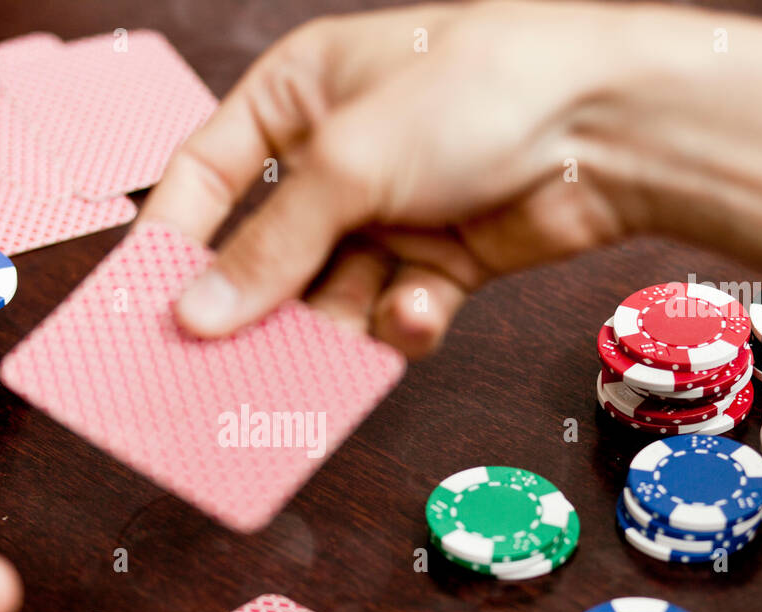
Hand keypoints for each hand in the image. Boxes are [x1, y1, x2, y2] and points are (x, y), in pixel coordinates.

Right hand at [143, 1, 632, 356]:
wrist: (614, 125)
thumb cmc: (482, 90)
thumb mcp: (350, 162)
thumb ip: (270, 244)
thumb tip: (199, 313)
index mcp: (298, 95)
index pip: (206, 173)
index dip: (174, 238)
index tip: (147, 302)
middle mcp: (337, 156)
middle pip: (266, 250)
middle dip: (252, 307)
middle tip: (216, 366)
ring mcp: (389, 211)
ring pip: (327, 295)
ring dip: (324, 333)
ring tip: (309, 370)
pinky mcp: (437, 259)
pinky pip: (390, 311)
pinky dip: (398, 323)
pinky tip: (415, 311)